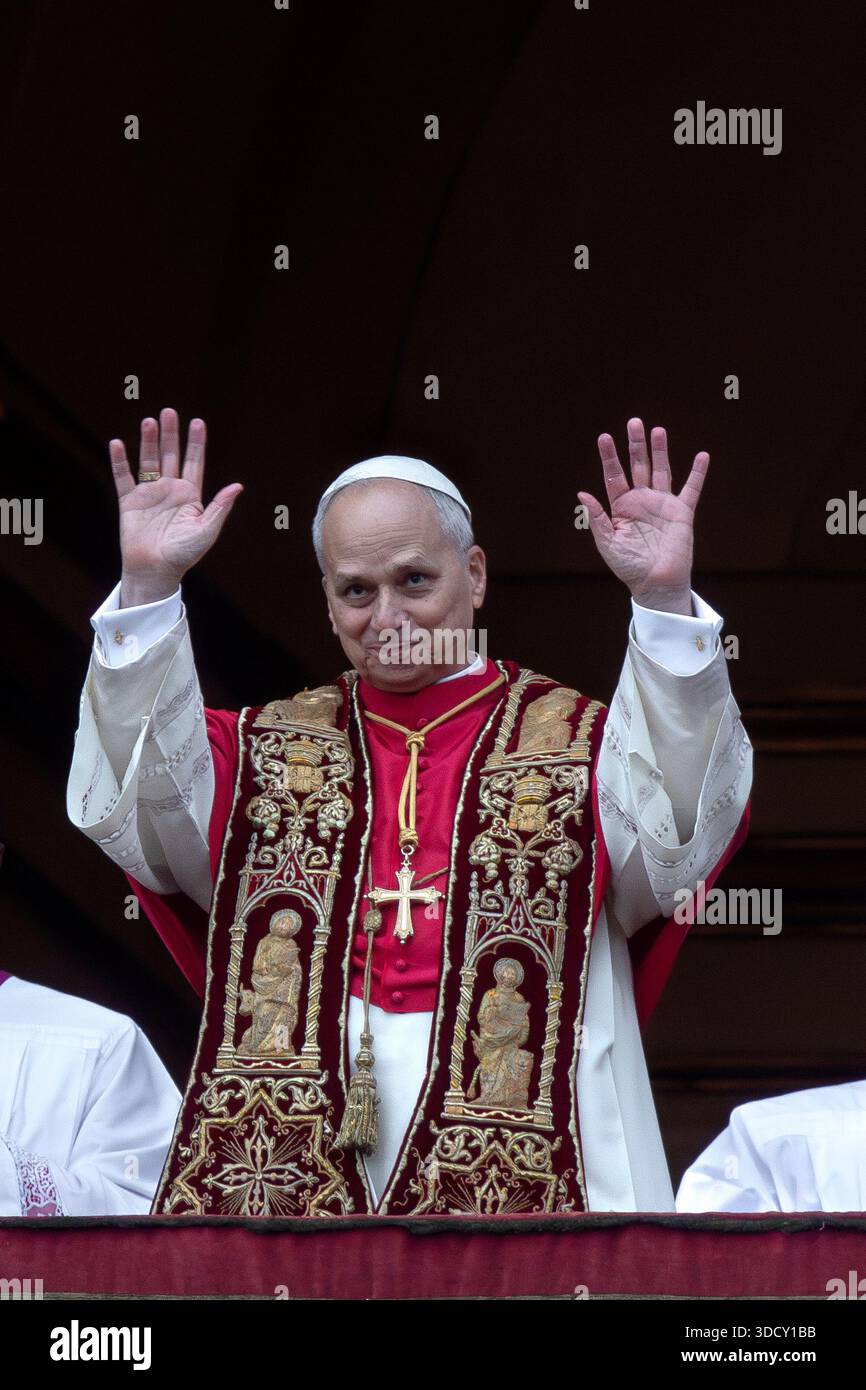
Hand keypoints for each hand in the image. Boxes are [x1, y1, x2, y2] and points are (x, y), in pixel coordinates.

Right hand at [109, 407, 242, 606]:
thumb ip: (220, 507)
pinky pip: (123, 477)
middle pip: (171, 455)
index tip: (197, 422)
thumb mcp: (206, 530)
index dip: (196, 443)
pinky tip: (117, 443)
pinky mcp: (129, 502)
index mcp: (190, 495)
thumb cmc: (184, 554)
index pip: (194, 462)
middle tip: (169, 412)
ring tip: (149, 421)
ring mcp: (149, 494)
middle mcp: (170, 490)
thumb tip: (238, 486)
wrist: (155, 570)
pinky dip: (119, 461)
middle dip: (171, 434)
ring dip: (149, 442)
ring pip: (149, 461)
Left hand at [577, 418, 707, 614]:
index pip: (614, 475)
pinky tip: (702, 456)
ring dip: (660, 450)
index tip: (604, 437)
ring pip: (661, 470)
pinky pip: (691, 489)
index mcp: (621, 507)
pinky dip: (698, 473)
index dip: (609, 456)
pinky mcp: (682, 512)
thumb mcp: (607, 543)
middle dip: (635, 444)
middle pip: (638, 465)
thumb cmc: (628, 566)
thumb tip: (582, 493)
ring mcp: (662, 504)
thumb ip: (598, 517)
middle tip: (634, 422)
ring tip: (658, 430)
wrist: (655, 584)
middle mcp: (642, 500)